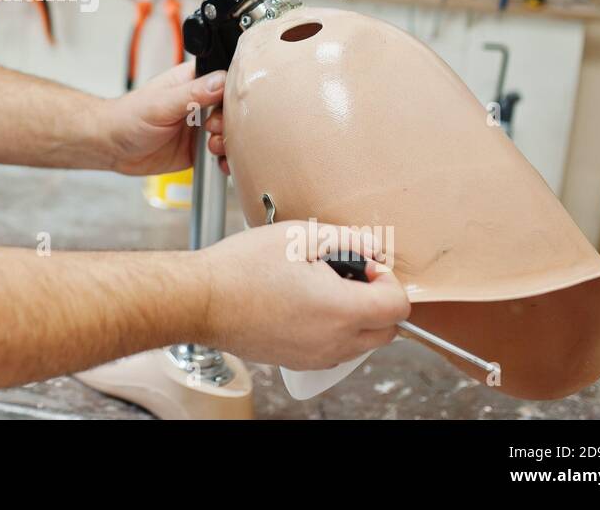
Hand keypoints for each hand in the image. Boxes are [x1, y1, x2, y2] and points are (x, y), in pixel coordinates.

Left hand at [98, 62, 228, 175]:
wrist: (112, 147)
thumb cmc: (127, 117)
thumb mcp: (161, 104)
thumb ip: (192, 94)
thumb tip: (221, 80)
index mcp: (193, 81)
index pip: (227, 81)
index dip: (234, 94)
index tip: (230, 108)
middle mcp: (200, 103)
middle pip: (233, 110)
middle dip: (230, 123)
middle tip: (212, 129)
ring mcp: (200, 126)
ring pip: (230, 133)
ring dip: (228, 142)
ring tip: (212, 147)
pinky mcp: (198, 149)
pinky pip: (221, 154)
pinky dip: (225, 160)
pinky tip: (220, 163)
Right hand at [195, 222, 409, 369]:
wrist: (202, 299)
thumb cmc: (242, 267)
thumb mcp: (298, 236)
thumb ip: (345, 238)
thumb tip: (369, 246)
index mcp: (340, 309)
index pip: (397, 306)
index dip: (388, 279)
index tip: (365, 264)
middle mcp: (334, 341)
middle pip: (387, 331)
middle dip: (379, 301)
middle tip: (352, 275)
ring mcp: (315, 357)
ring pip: (362, 344)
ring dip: (358, 318)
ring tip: (325, 288)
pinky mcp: (298, 362)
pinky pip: (335, 350)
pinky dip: (335, 331)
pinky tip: (306, 305)